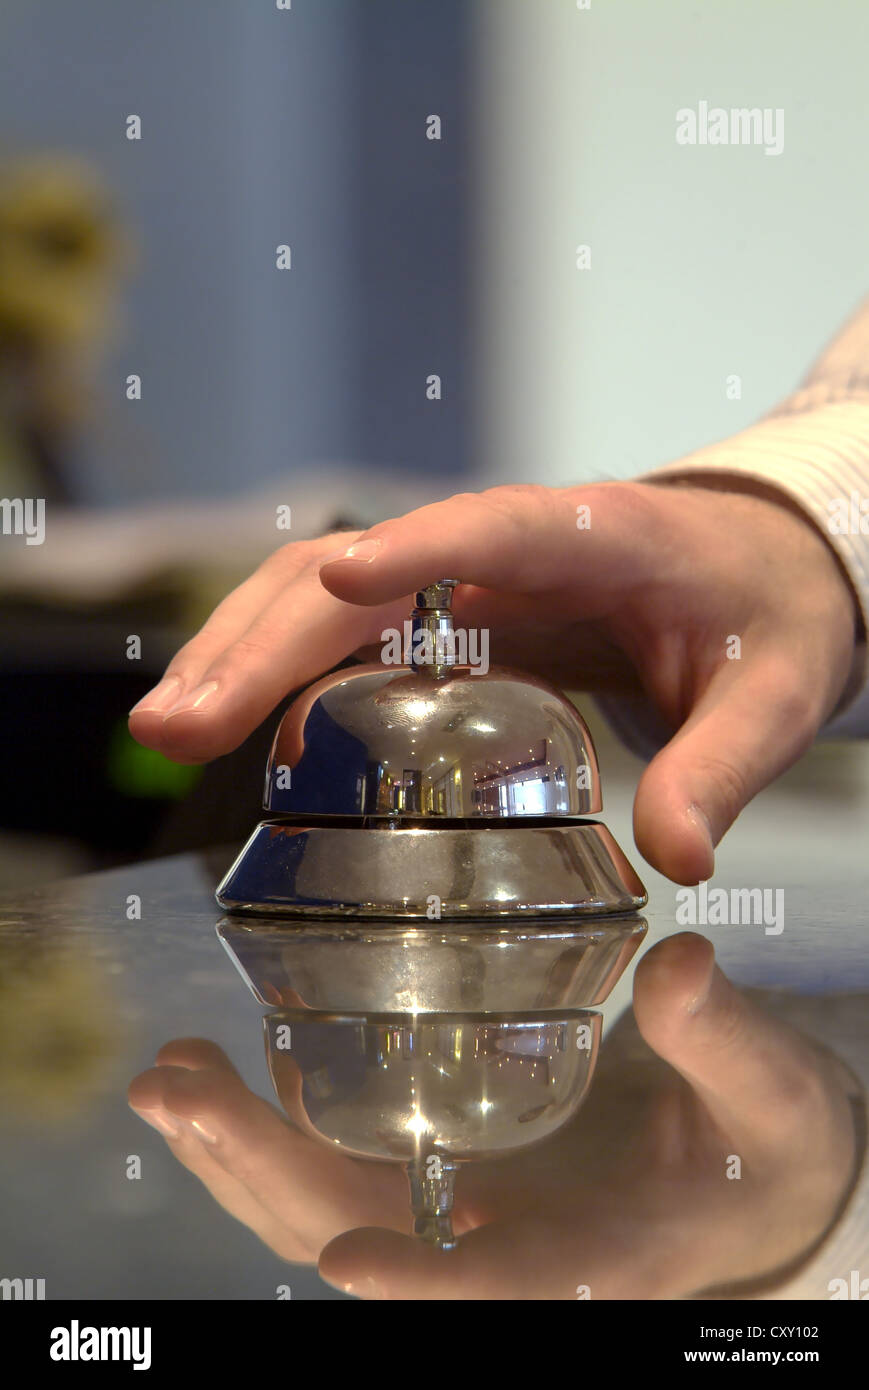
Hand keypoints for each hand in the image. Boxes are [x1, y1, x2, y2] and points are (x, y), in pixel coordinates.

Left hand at [127, 935, 861, 1298]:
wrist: (739, 1178)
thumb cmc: (760, 1150)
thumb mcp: (770, 1100)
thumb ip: (725, 1041)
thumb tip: (680, 966)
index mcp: (597, 1255)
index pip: (502, 1290)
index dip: (425, 1281)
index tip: (347, 1260)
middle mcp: (505, 1247)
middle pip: (367, 1238)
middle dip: (262, 1178)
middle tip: (179, 1096)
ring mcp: (461, 1214)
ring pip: (328, 1208)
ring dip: (238, 1152)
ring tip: (172, 1080)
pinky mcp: (441, 1171)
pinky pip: (339, 1168)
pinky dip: (270, 1126)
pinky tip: (227, 1072)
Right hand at [128, 481, 857, 882]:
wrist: (753, 567)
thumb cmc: (768, 611)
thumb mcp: (778, 691)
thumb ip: (727, 767)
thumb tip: (679, 859)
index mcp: (598, 535)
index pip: (498, 528)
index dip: (419, 550)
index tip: (339, 577)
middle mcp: (508, 546)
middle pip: (362, 573)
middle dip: (266, 641)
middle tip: (181, 726)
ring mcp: (465, 577)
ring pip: (326, 595)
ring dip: (243, 655)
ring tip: (170, 732)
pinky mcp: (444, 614)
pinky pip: (344, 632)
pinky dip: (278, 674)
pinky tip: (230, 729)